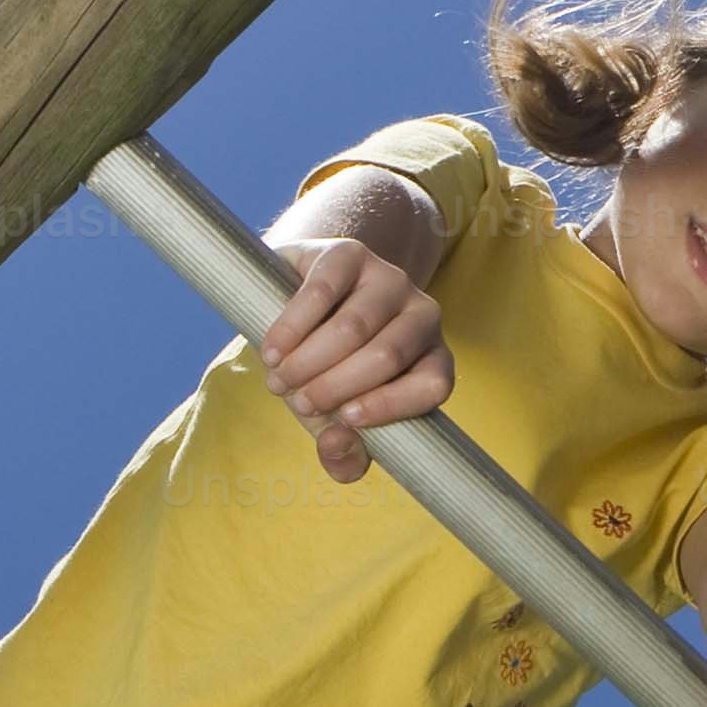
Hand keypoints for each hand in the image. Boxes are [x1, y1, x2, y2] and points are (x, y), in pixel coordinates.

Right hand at [254, 238, 451, 482]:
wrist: (300, 301)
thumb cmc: (329, 369)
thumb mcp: (336, 416)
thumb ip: (343, 452)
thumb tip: (337, 443)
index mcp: (432, 358)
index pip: (434, 384)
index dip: (392, 406)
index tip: (345, 419)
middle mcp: (423, 315)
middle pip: (386, 355)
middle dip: (333, 387)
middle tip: (296, 401)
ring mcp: (389, 279)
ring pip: (355, 327)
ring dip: (308, 361)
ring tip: (279, 379)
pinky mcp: (350, 254)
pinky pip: (323, 291)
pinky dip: (292, 328)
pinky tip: (272, 350)